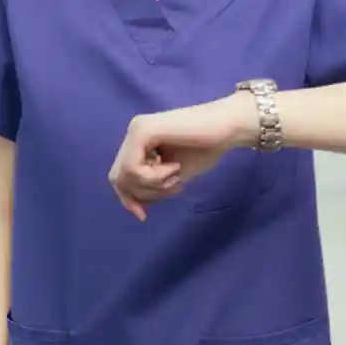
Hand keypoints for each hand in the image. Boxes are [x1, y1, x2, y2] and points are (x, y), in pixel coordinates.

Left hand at [108, 92, 259, 221]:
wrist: (227, 128)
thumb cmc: (206, 149)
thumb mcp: (172, 176)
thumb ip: (152, 187)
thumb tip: (134, 207)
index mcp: (139, 142)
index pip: (120, 176)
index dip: (128, 199)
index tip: (144, 216)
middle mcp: (133, 133)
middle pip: (118, 177)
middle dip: (143, 194)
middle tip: (174, 187)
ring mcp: (136, 130)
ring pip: (125, 175)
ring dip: (153, 186)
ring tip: (177, 176)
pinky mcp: (143, 130)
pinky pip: (133, 168)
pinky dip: (155, 177)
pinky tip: (175, 167)